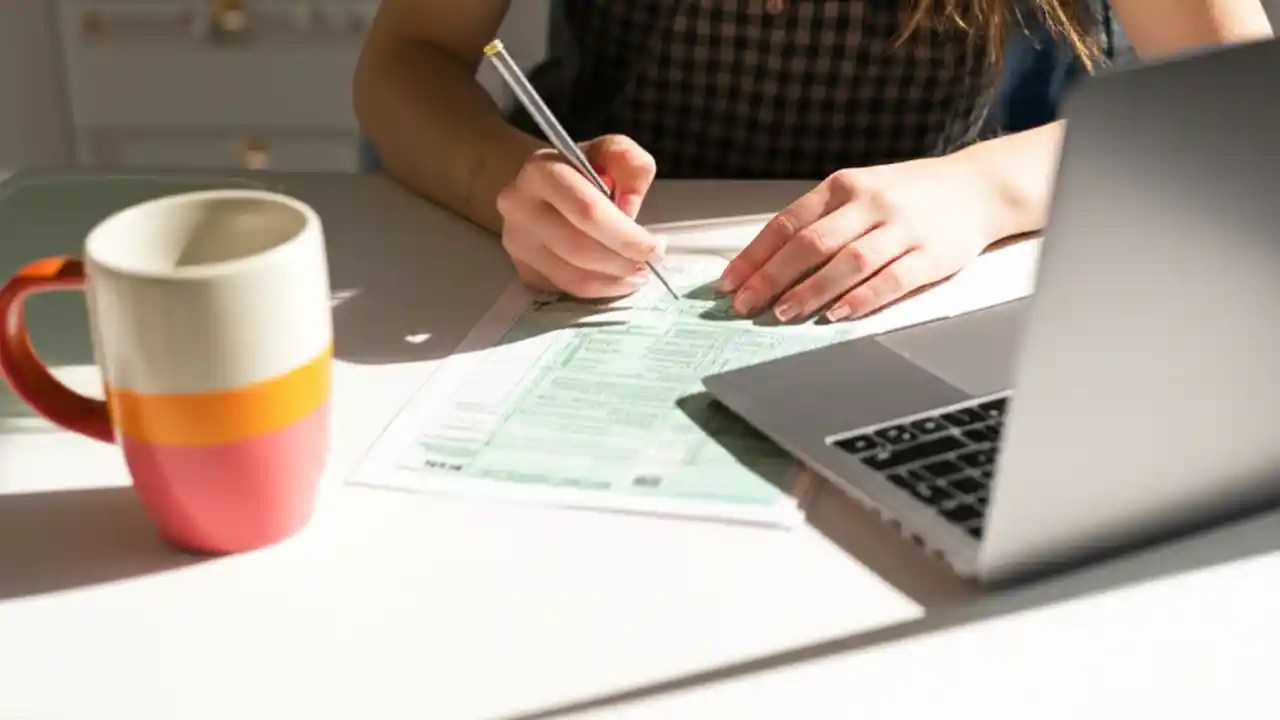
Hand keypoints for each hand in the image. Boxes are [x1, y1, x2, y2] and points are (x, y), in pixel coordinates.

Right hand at [496, 134, 664, 297]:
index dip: (625, 235)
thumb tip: (627, 210)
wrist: (541, 187)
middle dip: (622, 261)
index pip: (587, 211)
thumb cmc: (582, 169)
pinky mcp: (522, 268)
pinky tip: (617, 279)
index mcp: (541, 171)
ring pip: (572, 275)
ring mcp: (516, 242)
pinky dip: (599, 289)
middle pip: (578, 248)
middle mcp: (519, 207)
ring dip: (614, 280)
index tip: (654, 247)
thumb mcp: (610, 151)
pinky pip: (566, 288)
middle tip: (650, 262)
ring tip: (638, 272)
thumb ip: (630, 164)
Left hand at [718, 154, 1003, 321]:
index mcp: (844, 185)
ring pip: (848, 262)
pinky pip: (892, 280)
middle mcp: (871, 202)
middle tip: (745, 306)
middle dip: (772, 278)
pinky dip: (862, 299)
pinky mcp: (932, 254)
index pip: (788, 223)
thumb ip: (818, 221)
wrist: (977, 187)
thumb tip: (764, 263)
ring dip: (812, 291)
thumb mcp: (859, 193)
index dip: (755, 256)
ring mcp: (903, 227)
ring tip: (783, 313)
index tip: (729, 284)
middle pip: (811, 243)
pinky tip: (837, 315)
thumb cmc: (906, 195)